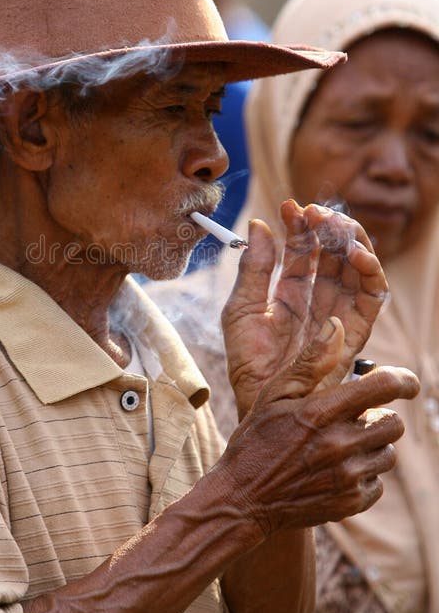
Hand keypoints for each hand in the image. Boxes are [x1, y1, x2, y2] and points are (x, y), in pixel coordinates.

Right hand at [213, 317, 418, 536]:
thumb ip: (309, 362)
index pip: (383, 388)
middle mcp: (340, 445)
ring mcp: (347, 477)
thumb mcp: (273, 394)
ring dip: (372, 447)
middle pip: (394, 424)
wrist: (243, 498)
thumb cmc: (256, 439)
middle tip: (353, 419)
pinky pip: (378, 484)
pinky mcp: (350, 503)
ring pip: (388, 455)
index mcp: (321, 412)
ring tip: (340, 446)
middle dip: (378, 417)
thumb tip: (337, 326)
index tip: (407, 382)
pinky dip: (364, 476)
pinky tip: (336, 471)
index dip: (403, 380)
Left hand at [222, 199, 387, 416]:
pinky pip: (371, 299)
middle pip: (332, 255)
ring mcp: (337, 314)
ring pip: (355, 270)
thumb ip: (252, 269)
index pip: (301, 251)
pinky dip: (371, 274)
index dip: (299, 227)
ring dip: (351, 243)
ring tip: (337, 227)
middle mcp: (317, 300)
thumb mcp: (240, 310)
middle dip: (329, 229)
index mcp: (289, 293)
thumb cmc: (248, 365)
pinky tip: (358, 256)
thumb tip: (259, 224)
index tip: (291, 206)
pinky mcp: (355, 333)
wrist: (263, 406)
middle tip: (318, 212)